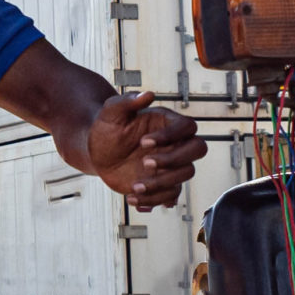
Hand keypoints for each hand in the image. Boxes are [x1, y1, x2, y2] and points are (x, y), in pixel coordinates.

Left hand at [85, 90, 205, 209]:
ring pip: (185, 175)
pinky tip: (132, 197)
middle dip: (174, 159)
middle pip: (197, 150)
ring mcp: (170, 165)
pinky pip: (170, 196)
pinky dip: (153, 200)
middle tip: (145, 163)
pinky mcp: (163, 184)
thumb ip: (127, 101)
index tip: (143, 142)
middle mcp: (174, 143)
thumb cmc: (106, 127)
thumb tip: (148, 94)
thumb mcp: (111, 112)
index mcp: (166, 123)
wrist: (97, 152)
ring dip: (161, 184)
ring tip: (134, 186)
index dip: (171, 135)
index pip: (187, 127)